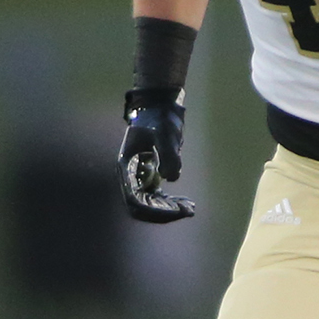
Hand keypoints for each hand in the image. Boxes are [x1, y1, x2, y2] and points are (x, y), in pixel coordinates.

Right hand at [118, 87, 195, 222]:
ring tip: (191, 208)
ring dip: (169, 210)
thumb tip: (171, 178)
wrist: (160, 105)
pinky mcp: (151, 175)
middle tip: (189, 210)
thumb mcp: (165, 134)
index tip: (177, 210)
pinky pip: (158, 198)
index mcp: (127, 168)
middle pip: (142, 208)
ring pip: (150, 205)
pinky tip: (187, 202)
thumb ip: (168, 154)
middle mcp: (130, 176)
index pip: (136, 201)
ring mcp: (140, 177)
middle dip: (164, 213)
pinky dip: (171, 203)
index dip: (155, 211)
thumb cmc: (160, 117)